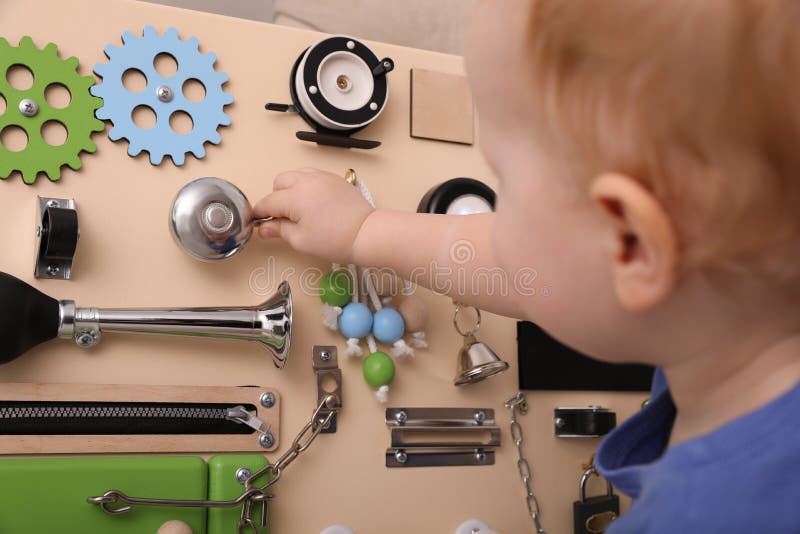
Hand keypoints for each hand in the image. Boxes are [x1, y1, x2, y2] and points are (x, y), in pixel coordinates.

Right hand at [253, 168, 374, 263]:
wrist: (366, 233)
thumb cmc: (335, 240)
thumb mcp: (301, 240)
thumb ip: (279, 230)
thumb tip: (264, 228)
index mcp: (295, 196)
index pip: (268, 202)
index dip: (259, 213)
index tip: (257, 221)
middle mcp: (307, 181)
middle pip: (279, 182)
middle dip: (276, 198)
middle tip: (283, 218)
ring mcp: (322, 177)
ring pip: (296, 175)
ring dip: (291, 189)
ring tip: (299, 209)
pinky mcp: (334, 179)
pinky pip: (312, 176)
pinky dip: (307, 186)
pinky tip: (314, 203)